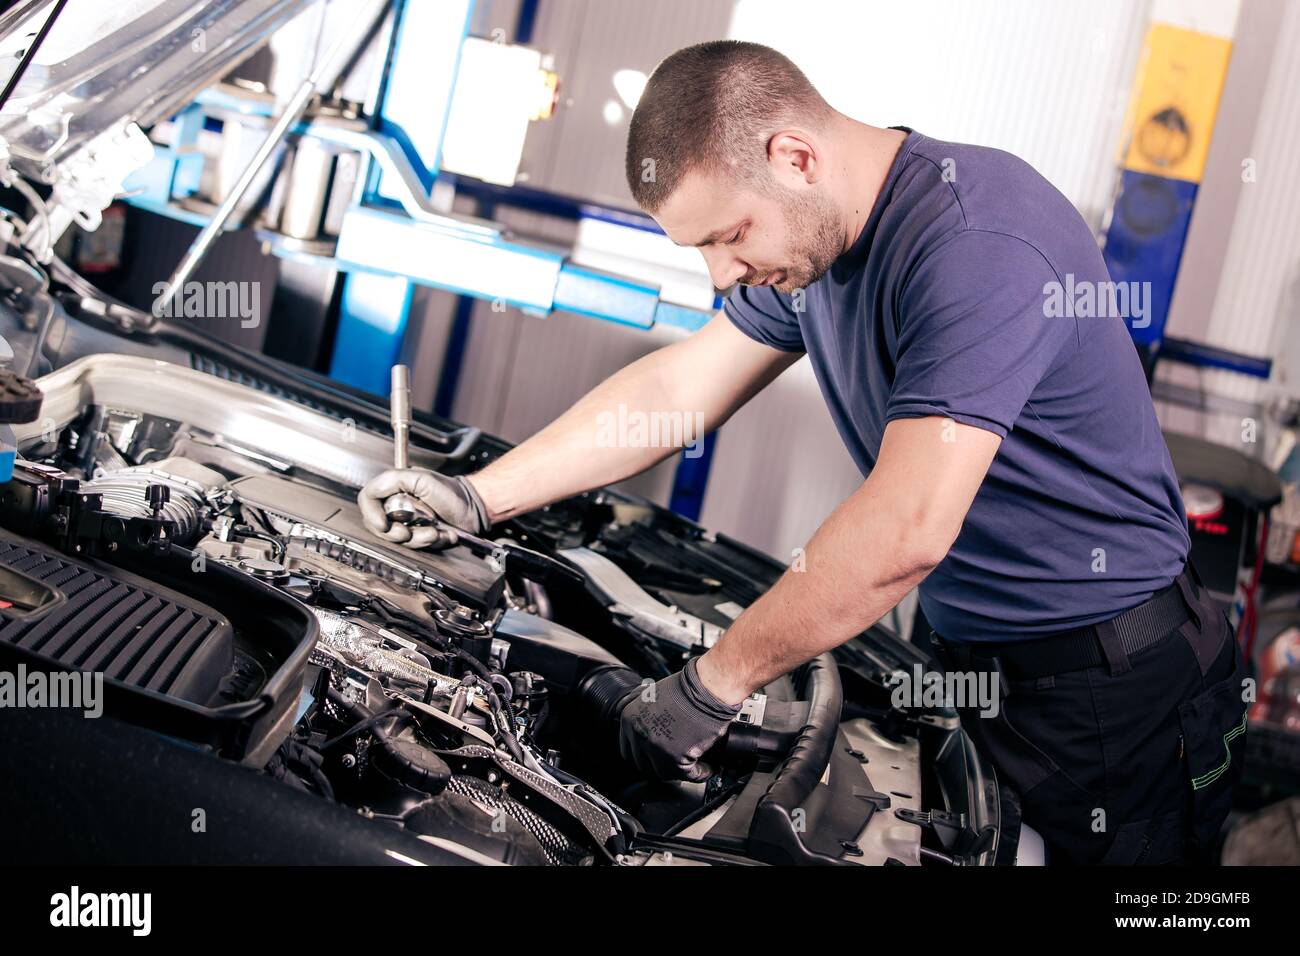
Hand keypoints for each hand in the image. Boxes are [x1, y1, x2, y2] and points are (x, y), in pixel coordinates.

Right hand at [357, 468, 490, 548]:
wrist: (471, 509)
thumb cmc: (449, 491)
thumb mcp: (418, 477)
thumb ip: (391, 480)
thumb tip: (373, 494)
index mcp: (392, 491)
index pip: (368, 502)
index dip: (372, 515)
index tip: (383, 524)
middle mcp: (395, 509)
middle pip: (378, 527)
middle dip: (396, 533)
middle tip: (409, 531)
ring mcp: (406, 525)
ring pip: (397, 541)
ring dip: (417, 538)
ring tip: (434, 531)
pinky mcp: (418, 539)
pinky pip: (415, 548)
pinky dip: (428, 543)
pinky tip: (439, 534)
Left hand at [618, 658, 739, 781]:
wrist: (706, 688)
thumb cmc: (687, 687)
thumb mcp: (653, 694)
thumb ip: (643, 711)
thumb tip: (643, 722)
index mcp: (630, 719)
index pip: (628, 749)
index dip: (644, 754)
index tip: (655, 755)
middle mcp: (638, 735)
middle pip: (644, 764)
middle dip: (659, 764)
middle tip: (675, 760)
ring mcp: (656, 748)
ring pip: (664, 773)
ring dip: (679, 771)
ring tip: (694, 765)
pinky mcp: (676, 759)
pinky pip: (689, 775)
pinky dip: (701, 773)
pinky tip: (708, 768)